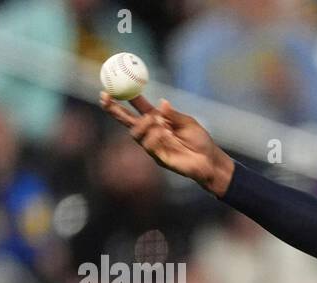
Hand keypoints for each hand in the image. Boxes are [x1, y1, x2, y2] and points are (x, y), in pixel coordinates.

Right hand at [99, 92, 234, 196]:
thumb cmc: (200, 141)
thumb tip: (162, 103)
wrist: (209, 161)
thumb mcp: (188, 122)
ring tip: (159, 122)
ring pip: (135, 133)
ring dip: (144, 124)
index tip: (111, 87)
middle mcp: (151, 131)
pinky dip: (155, 137)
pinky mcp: (158, 157)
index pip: (136, 106)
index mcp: (157, 119)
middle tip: (106, 98)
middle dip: (113, 109)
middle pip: (126, 120)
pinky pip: (148, 146)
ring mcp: (153, 145)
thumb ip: (173, 114)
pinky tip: (166, 133)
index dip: (123, 97)